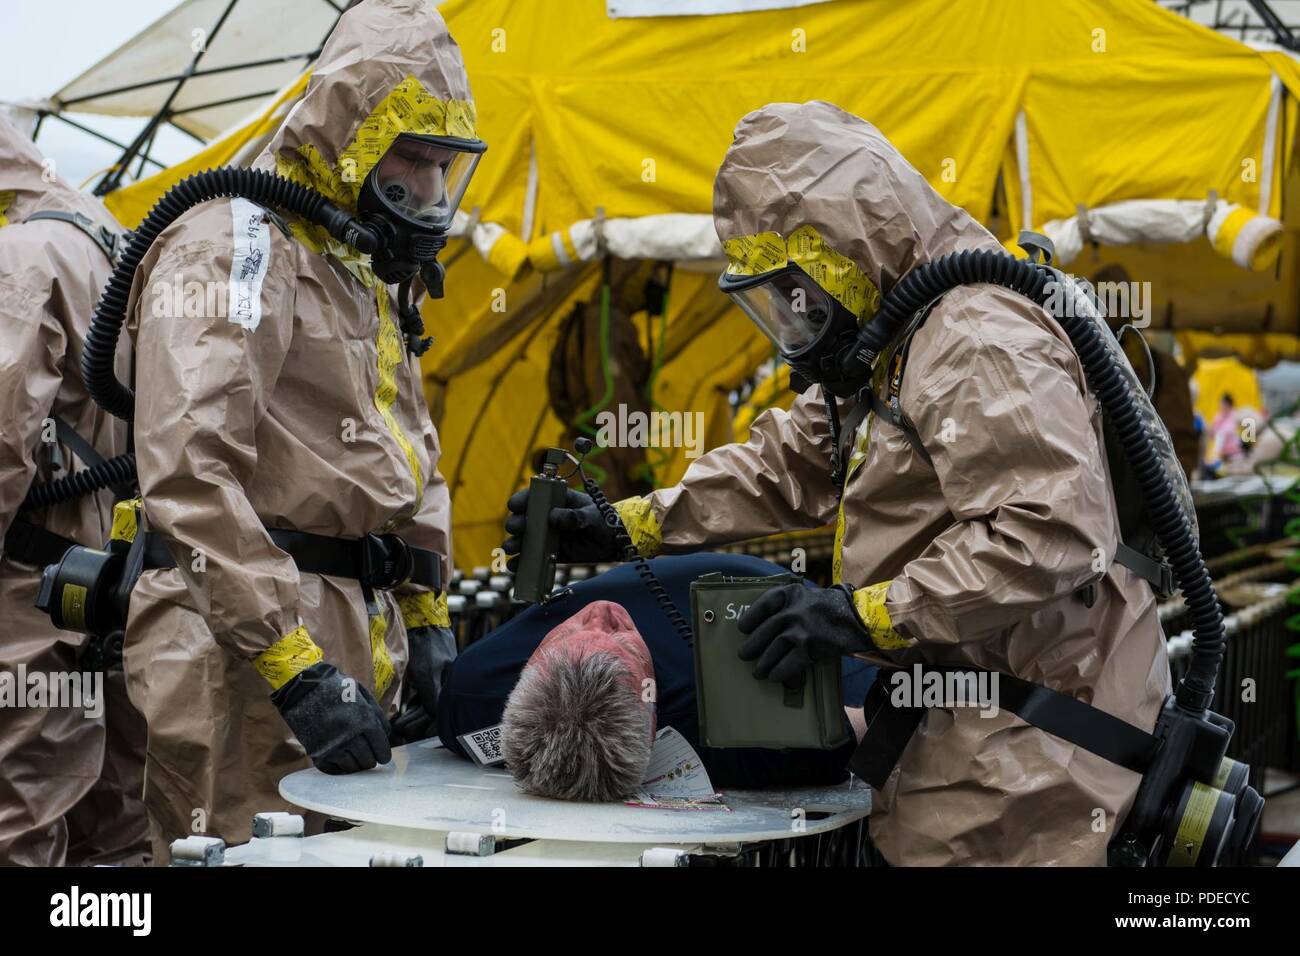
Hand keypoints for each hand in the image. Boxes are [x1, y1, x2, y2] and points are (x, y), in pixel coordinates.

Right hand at [271, 662, 391, 773]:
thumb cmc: (336, 689)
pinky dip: (340, 767)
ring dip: (356, 764)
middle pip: (368, 761)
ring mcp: (333, 747)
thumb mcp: (362, 694)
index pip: (380, 747)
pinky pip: (335, 770)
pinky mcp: (317, 754)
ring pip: (352, 768)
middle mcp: (350, 737)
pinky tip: (341, 759)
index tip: (383, 758)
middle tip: (368, 756)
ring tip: (354, 757)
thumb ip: (376, 714)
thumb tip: (386, 734)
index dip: (383, 755)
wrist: (303, 691)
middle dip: (370, 759)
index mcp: (364, 721)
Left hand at [405, 624, 455, 721]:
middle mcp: (448, 683)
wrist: (423, 621)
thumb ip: (432, 696)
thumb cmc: (426, 647)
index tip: (405, 730)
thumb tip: (435, 715)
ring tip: (398, 723)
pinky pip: (425, 693)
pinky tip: (405, 709)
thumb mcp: (427, 674)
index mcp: (451, 684)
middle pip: (433, 710)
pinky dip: (415, 702)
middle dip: (416, 721)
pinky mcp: (432, 671)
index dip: (423, 724)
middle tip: (398, 729)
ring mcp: (440, 677)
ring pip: (427, 702)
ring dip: (413, 714)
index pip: (439, 712)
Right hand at [502, 486, 622, 569]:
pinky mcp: (550, 553)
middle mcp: (547, 517)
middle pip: (524, 519)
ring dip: (514, 543)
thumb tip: (552, 517)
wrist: (616, 541)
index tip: (514, 506)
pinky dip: (522, 563)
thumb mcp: (592, 514)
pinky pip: (533, 558)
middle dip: (516, 523)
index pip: (533, 496)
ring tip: (511, 549)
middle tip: (515, 528)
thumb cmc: (604, 520)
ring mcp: (547, 536)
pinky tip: (514, 566)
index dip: (521, 500)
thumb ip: (574, 515)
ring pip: (525, 539)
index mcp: (556, 500)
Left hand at [737, 584, 871, 684]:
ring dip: (763, 663)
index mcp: (791, 594)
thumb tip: (766, 627)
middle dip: (752, 646)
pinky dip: (779, 672)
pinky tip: (773, 677)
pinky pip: (788, 663)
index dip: (750, 618)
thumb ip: (788, 606)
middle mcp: (793, 610)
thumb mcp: (807, 597)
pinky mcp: (810, 647)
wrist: (860, 618)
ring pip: (773, 649)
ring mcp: (801, 629)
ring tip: (758, 672)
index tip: (742, 629)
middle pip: (765, 631)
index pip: (763, 605)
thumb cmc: (831, 608)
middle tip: (744, 656)